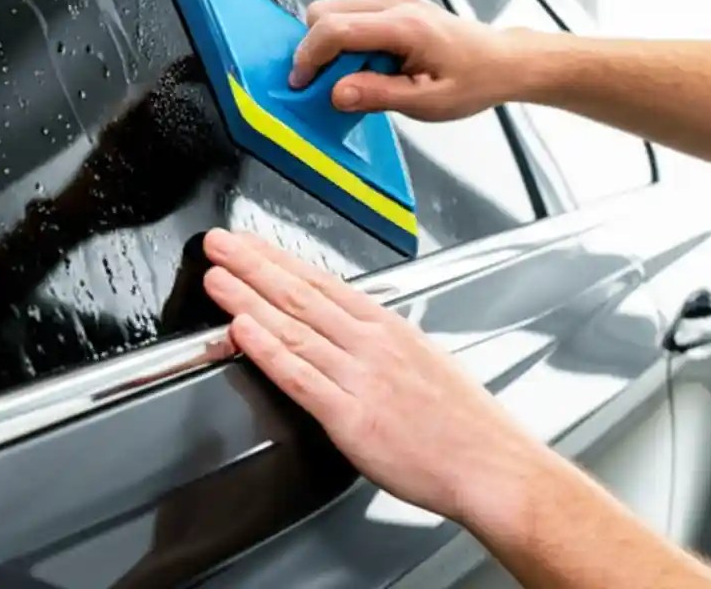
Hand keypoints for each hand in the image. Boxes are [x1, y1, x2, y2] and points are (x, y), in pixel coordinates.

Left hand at [200, 228, 541, 524]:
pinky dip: (268, 350)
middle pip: (301, 294)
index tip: (249, 244)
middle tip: (219, 243)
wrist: (493, 467)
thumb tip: (353, 330)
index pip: (323, 282)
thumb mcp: (428, 361)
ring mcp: (361, 378)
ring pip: (293, 328)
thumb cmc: (467, 425)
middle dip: (254, 265)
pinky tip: (242, 331)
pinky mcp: (352, 417)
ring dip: (248, 298)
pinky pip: (300, 377)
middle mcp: (373, 344)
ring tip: (218, 278)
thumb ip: (385, 344)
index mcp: (391, 328)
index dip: (279, 260)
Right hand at [289, 0, 534, 120]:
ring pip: (334, 12)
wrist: (501, 62)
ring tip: (357, 77)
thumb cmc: (473, 80)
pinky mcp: (392, 3)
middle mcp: (395, 2)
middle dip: (317, 50)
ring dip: (332, 46)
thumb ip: (377, 96)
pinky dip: (346, 41)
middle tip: (331, 84)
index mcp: (404, 25)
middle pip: (325, 12)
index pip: (335, 28)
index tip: (301, 84)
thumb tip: (336, 93)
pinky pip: (350, 16)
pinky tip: (368, 66)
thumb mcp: (426, 102)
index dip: (309, 57)